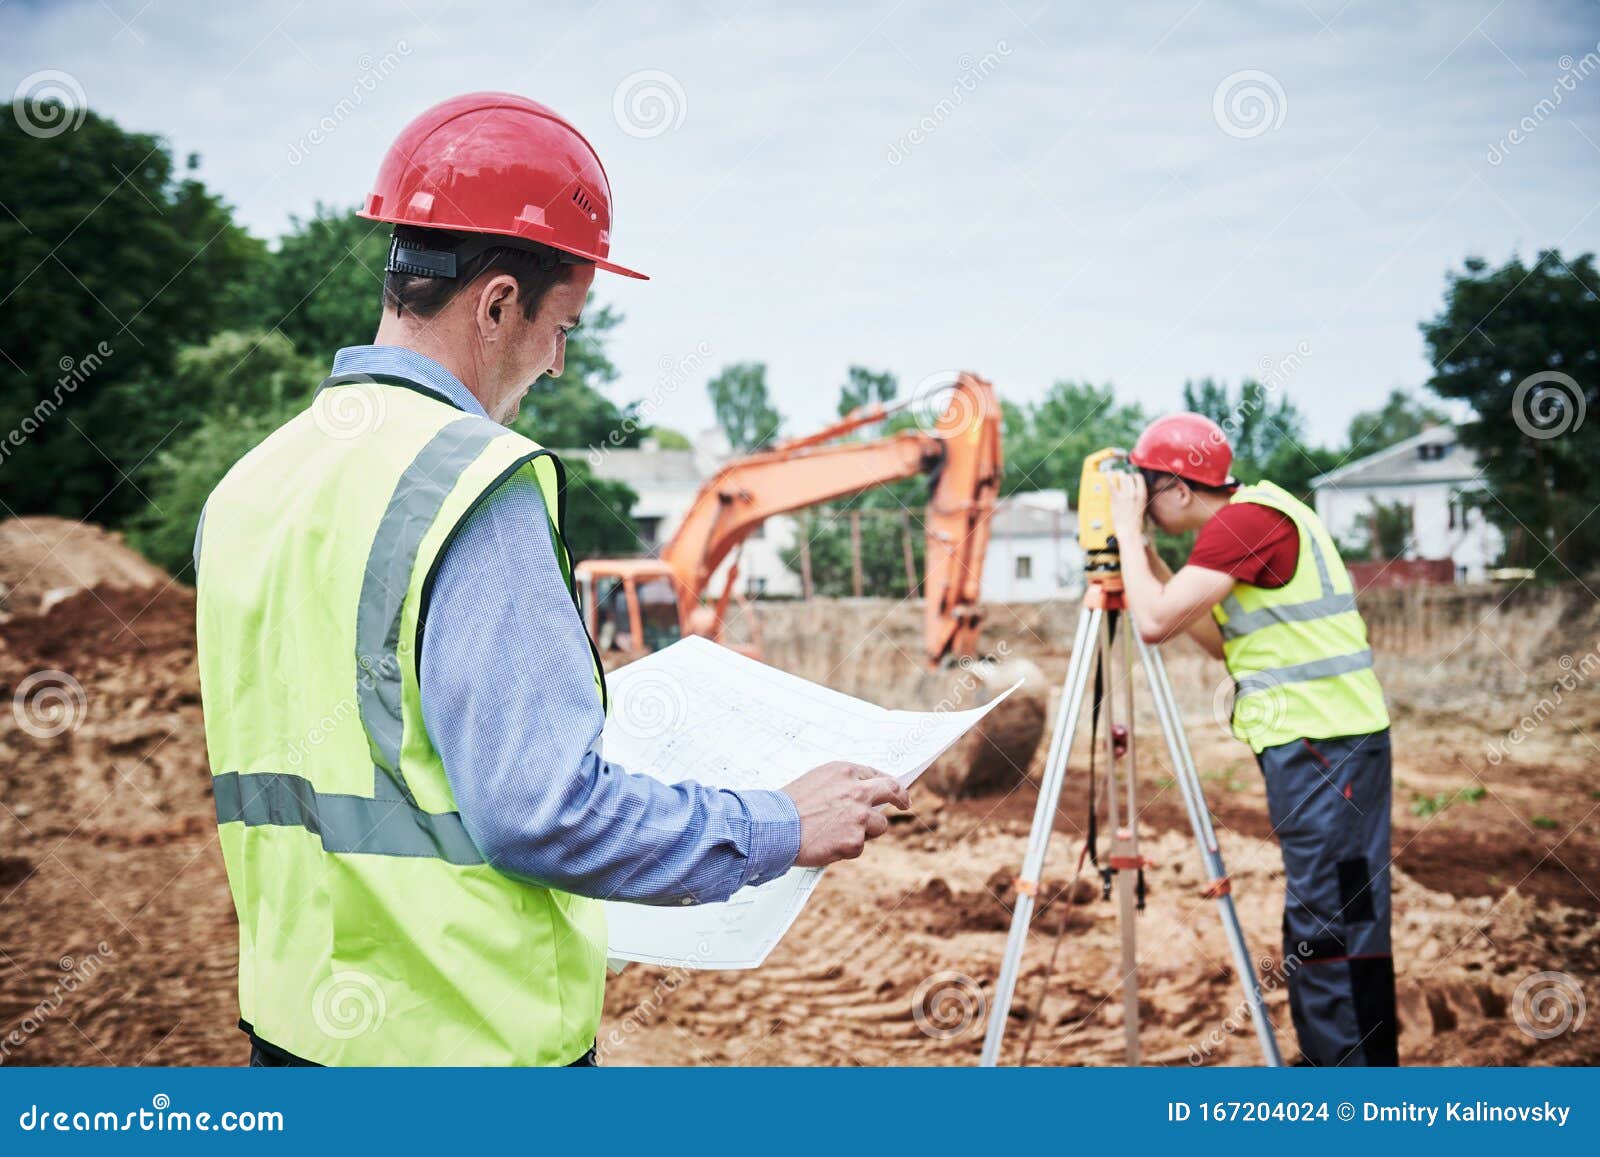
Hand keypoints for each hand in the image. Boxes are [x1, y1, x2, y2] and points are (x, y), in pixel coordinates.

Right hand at [782, 761, 909, 867]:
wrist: (775, 827)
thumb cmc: (789, 805)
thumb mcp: (817, 781)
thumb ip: (842, 784)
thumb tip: (863, 793)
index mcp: (846, 771)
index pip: (877, 774)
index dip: (886, 784)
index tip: (894, 791)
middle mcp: (857, 790)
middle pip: (892, 790)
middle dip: (901, 797)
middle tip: (904, 804)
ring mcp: (859, 816)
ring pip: (878, 825)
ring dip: (865, 831)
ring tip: (836, 833)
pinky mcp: (855, 840)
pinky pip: (859, 846)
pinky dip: (846, 848)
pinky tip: (827, 844)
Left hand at [1108, 471, 1147, 547]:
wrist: (1129, 530)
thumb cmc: (1136, 522)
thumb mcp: (1143, 506)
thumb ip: (1139, 497)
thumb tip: (1135, 490)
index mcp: (1142, 494)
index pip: (1139, 477)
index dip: (1134, 476)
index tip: (1131, 476)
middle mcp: (1134, 493)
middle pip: (1129, 477)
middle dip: (1125, 476)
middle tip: (1122, 478)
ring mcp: (1125, 495)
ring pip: (1121, 478)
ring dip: (1118, 476)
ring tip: (1117, 475)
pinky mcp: (1116, 498)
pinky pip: (1111, 484)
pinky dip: (1109, 477)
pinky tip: (1107, 474)